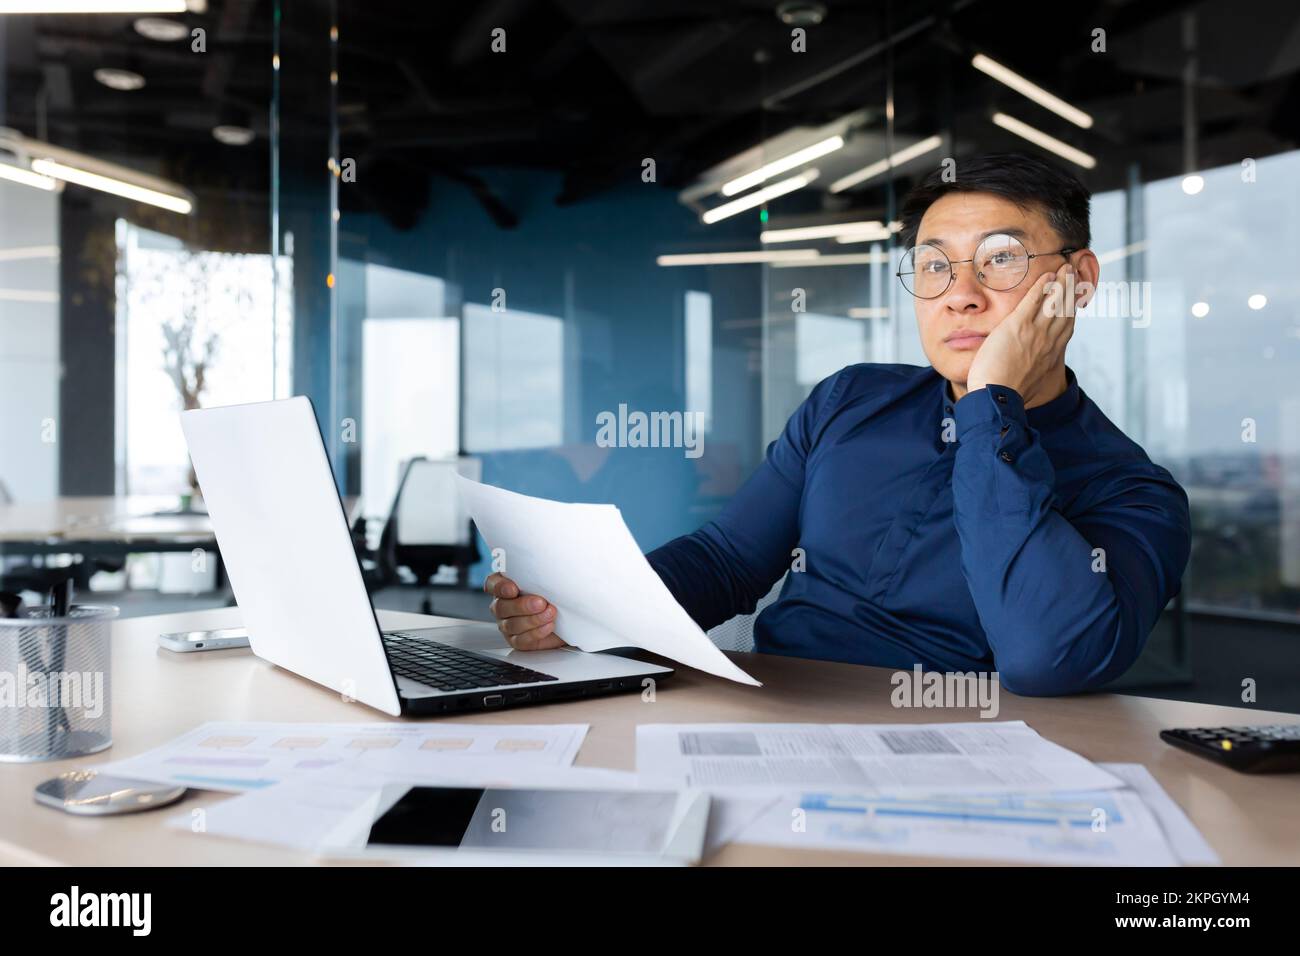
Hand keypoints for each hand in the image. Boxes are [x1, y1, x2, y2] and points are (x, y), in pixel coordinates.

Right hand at [484, 572, 567, 650]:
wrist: (568, 618)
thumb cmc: (554, 595)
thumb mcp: (548, 579)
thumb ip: (540, 573)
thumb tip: (549, 563)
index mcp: (505, 585)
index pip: (492, 584)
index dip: (499, 587)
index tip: (513, 588)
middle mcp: (503, 605)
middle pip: (501, 607)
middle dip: (522, 605)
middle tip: (540, 603)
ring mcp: (508, 624)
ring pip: (511, 624)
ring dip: (533, 619)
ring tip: (550, 613)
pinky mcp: (517, 640)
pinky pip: (521, 640)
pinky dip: (536, 633)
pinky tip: (548, 626)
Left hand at [965, 263, 1076, 405]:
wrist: (998, 398)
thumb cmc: (1007, 394)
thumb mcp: (1030, 381)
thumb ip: (1034, 370)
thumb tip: (1032, 372)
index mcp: (1052, 354)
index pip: (1067, 326)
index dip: (1073, 308)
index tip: (1077, 296)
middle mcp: (1049, 341)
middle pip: (1066, 309)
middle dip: (1071, 289)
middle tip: (1075, 274)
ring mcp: (1035, 333)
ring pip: (1054, 302)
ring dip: (1061, 282)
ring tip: (1065, 268)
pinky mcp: (1017, 327)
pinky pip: (1033, 301)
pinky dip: (1041, 287)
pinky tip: (1046, 276)